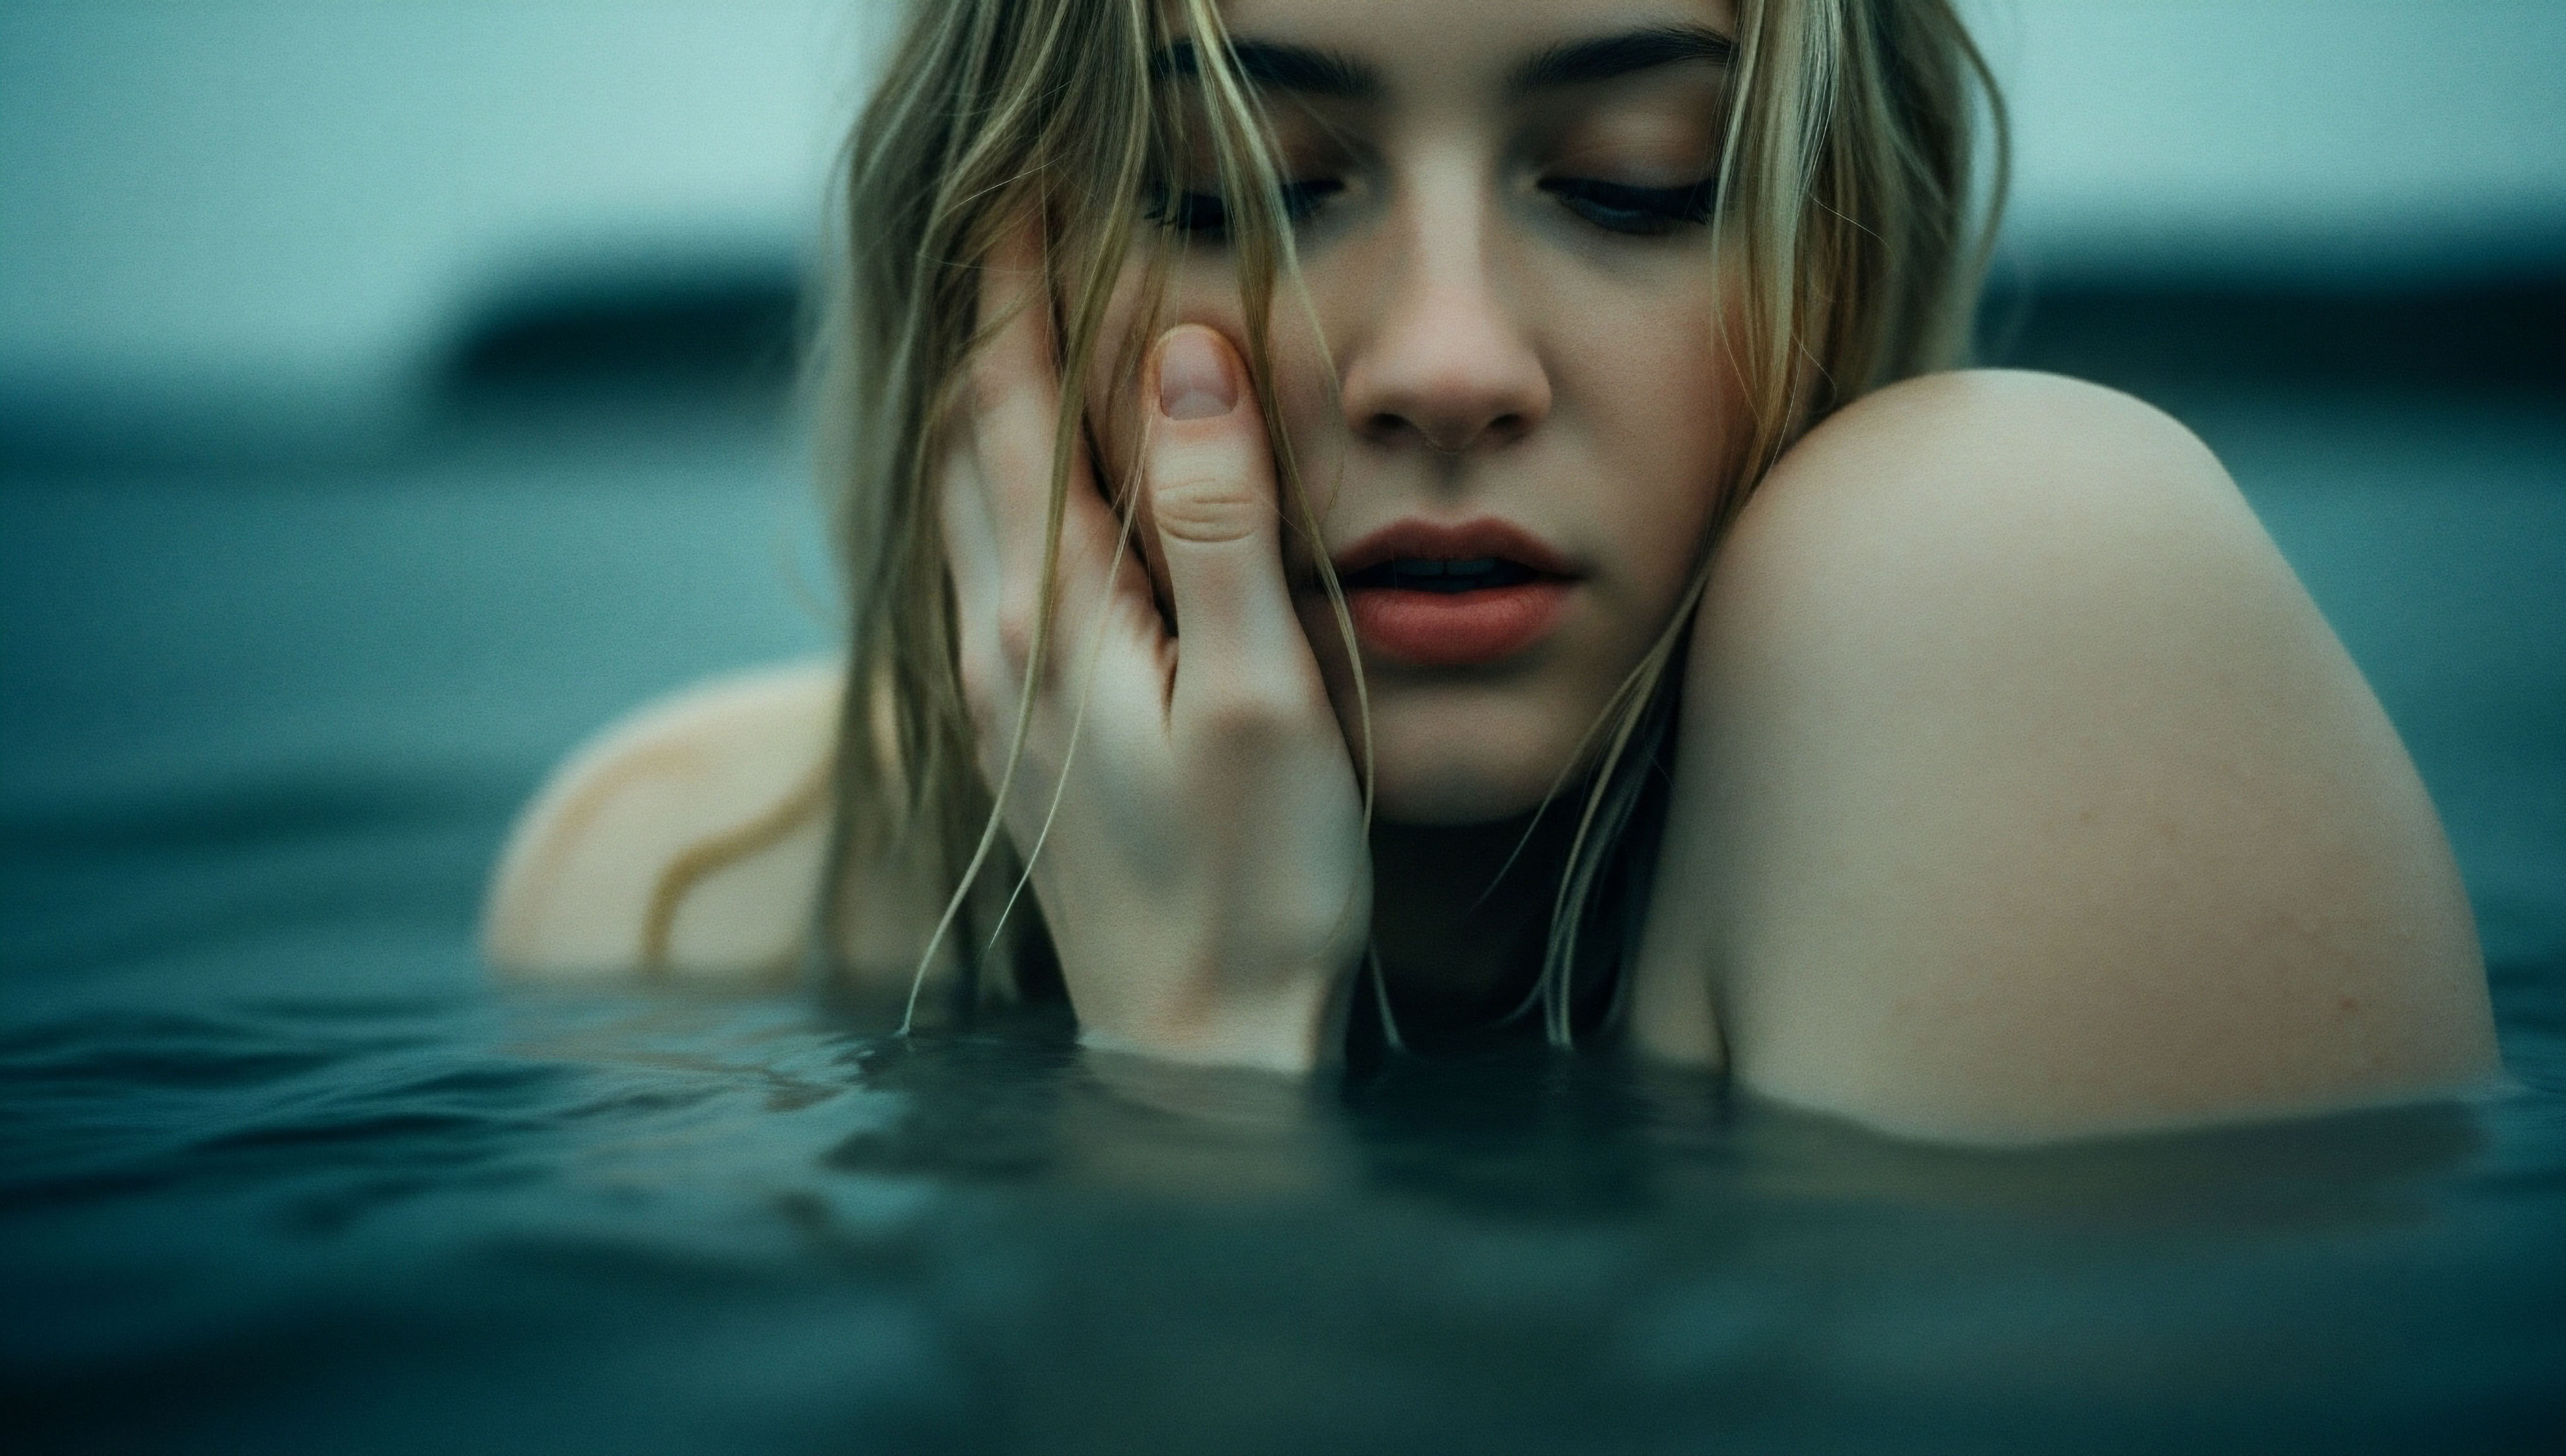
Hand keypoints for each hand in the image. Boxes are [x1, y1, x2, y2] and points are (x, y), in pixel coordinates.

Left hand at [938, 227, 1369, 1070]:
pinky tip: (1018, 493)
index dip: (1011, 294)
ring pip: (958, 511)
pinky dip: (991, 495)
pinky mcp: (1021, 741)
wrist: (1193, 1048)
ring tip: (1004, 329)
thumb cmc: (1254, 885)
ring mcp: (998, 700)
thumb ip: (1216, 524)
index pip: (1007, 411)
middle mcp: (993, 648)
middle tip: (1007, 228)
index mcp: (1046, 621)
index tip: (1018, 191)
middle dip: (978, 331)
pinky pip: (980, 575)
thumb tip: (1178, 358)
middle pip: (962, 448)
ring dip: (976, 410)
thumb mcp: (1259, 696)